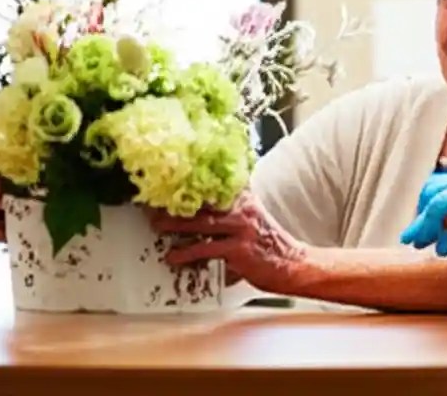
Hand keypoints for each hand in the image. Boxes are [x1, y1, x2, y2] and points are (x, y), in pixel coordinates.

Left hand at [149, 191, 307, 292]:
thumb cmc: (269, 244)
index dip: (189, 182)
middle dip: (176, 203)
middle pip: (202, 201)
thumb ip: (232, 209)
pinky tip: (173, 257)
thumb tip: (206, 208)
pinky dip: (187, 253)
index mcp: (244, 198)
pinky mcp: (238, 249)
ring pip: (200, 223)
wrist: (294, 265)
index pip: (213, 184)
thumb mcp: (253, 218)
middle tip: (153, 204)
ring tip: (156, 227)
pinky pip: (206, 249)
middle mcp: (242, 208)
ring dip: (175, 225)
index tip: (168, 181)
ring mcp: (241, 228)